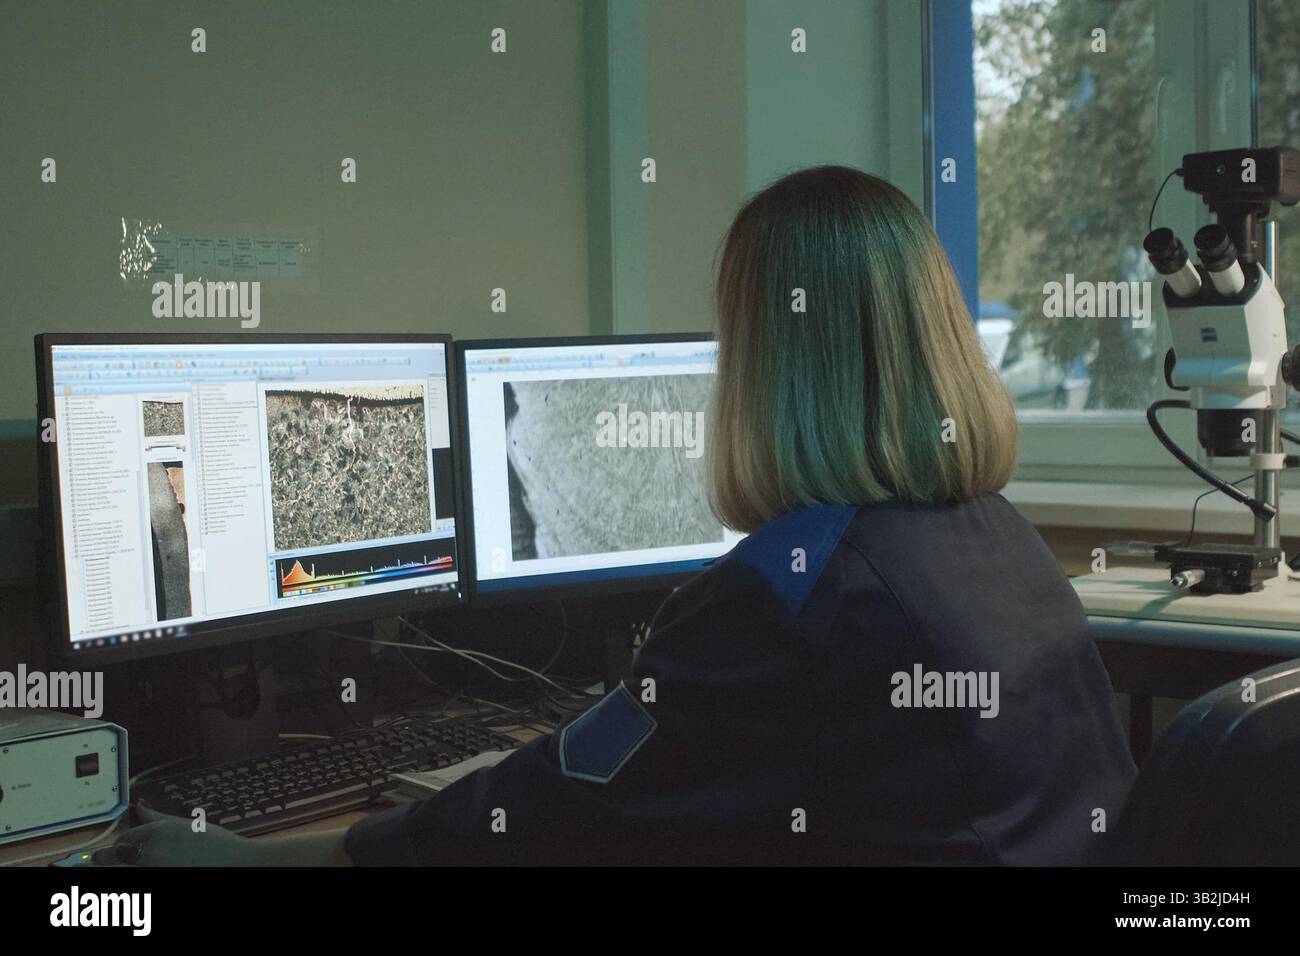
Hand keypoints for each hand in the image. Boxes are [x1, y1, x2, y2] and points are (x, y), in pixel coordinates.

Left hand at [95, 805, 352, 865]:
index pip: (121, 841)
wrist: (241, 865)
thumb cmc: (218, 847)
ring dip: (120, 869)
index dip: (118, 848)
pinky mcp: (156, 886)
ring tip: (131, 867)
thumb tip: (138, 807)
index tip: (119, 854)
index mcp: (157, 833)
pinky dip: (136, 882)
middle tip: (109, 863)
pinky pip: (134, 888)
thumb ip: (157, 818)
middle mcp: (150, 853)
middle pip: (108, 860)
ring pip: (119, 872)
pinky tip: (149, 878)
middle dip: (108, 861)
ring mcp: (152, 871)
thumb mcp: (186, 826)